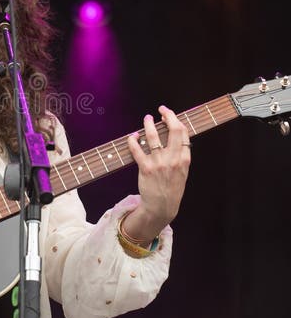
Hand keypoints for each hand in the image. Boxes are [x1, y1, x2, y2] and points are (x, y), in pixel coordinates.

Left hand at [124, 105, 190, 242]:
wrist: (162, 207)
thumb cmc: (172, 189)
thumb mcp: (183, 173)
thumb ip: (181, 156)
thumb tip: (176, 138)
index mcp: (184, 159)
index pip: (183, 133)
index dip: (176, 120)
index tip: (170, 115)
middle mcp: (173, 159)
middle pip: (173, 130)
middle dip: (168, 115)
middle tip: (161, 110)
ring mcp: (159, 163)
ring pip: (153, 137)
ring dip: (149, 124)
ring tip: (147, 119)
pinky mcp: (145, 168)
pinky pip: (137, 150)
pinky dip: (133, 141)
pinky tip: (132, 137)